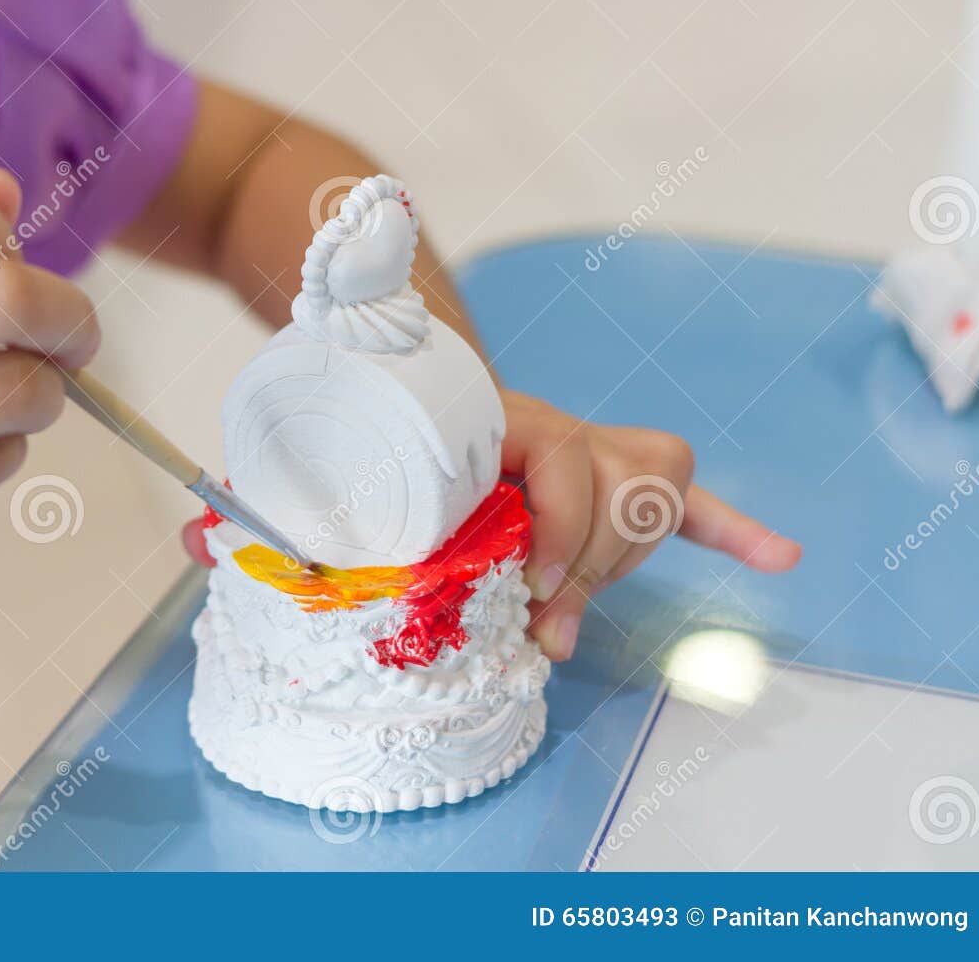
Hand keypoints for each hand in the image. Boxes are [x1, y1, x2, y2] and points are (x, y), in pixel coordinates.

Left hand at [178, 389, 800, 661]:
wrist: (386, 357)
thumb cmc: (355, 412)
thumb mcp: (311, 444)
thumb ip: (261, 491)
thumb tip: (201, 544)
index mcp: (483, 410)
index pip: (563, 450)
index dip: (561, 524)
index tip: (534, 588)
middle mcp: (544, 423)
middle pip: (617, 482)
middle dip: (587, 562)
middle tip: (538, 621)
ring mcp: (580, 445)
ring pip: (651, 485)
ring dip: (620, 556)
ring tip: (564, 610)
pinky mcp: (601, 477)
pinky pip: (683, 494)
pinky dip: (727, 525)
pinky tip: (777, 558)